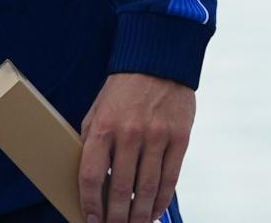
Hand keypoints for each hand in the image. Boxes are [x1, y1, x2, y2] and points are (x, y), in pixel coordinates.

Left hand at [77, 72, 194, 222]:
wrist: (157, 63)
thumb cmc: (121, 91)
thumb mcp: (96, 111)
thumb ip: (92, 142)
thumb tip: (90, 179)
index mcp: (103, 127)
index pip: (92, 175)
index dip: (90, 203)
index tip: (91, 219)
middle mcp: (130, 134)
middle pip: (121, 188)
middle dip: (116, 216)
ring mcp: (157, 137)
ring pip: (147, 189)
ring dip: (140, 215)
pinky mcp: (180, 139)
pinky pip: (170, 180)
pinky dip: (161, 201)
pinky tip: (154, 212)